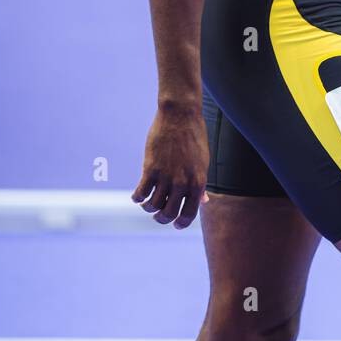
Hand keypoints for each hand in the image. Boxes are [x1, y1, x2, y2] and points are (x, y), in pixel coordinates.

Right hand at [132, 104, 209, 228]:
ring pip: (152, 205)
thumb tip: (203, 202)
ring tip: (147, 204)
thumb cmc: (193, 137)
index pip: (188, 214)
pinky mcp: (150, 169)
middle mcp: (182, 183)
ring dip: (148, 208)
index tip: (175, 224)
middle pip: (168, 213)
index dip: (180, 223)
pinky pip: (141, 192)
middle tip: (158, 215)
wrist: (180, 116)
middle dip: (161, 218)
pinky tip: (137, 195)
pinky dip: (137, 197)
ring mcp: (166, 177)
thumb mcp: (202, 162)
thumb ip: (200, 184)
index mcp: (198, 183)